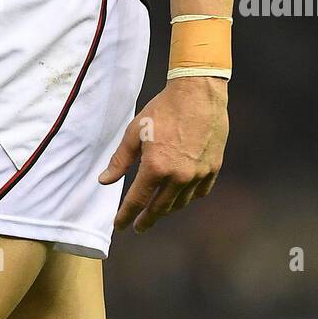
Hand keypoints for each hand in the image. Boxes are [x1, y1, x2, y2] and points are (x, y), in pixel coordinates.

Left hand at [99, 76, 227, 232]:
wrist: (198, 93)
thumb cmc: (163, 109)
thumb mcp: (135, 132)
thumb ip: (120, 160)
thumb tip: (104, 181)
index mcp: (156, 167)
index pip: (137, 201)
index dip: (126, 216)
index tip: (120, 226)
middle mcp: (178, 176)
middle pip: (160, 208)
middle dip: (147, 219)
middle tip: (139, 226)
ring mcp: (198, 174)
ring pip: (180, 203)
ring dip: (167, 209)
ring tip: (157, 210)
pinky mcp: (213, 168)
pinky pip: (199, 192)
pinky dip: (188, 197)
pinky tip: (181, 196)